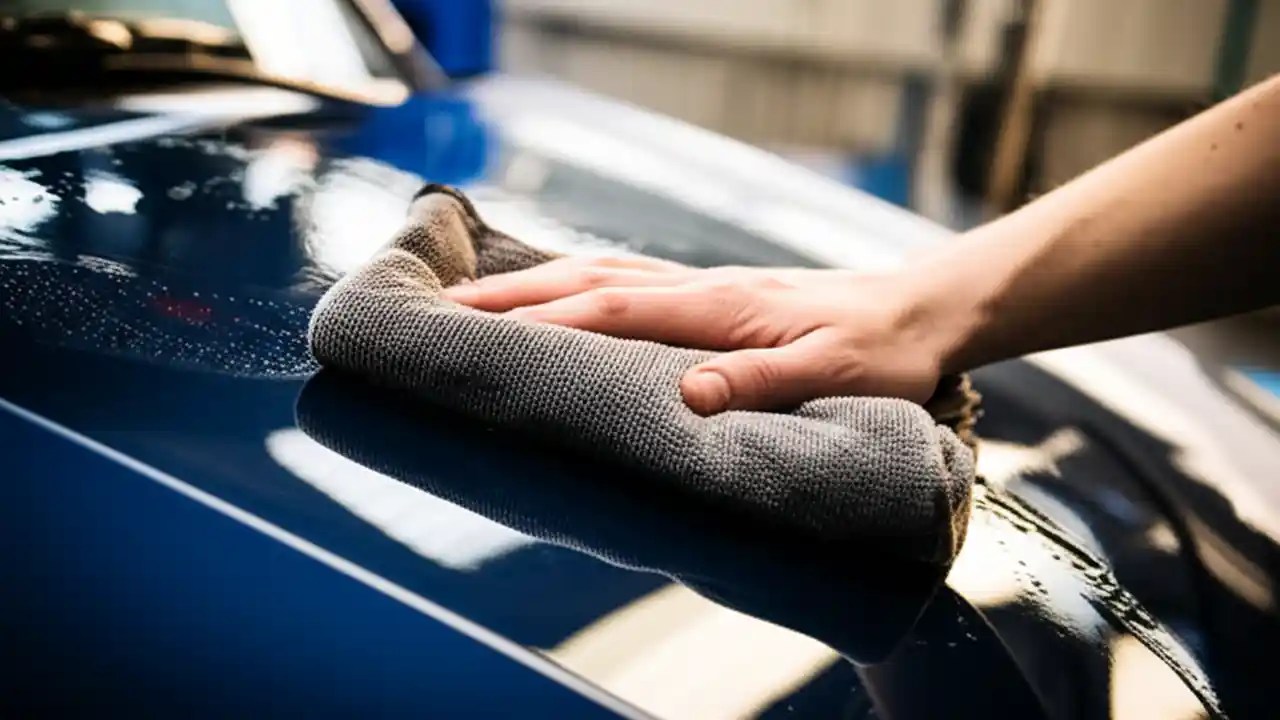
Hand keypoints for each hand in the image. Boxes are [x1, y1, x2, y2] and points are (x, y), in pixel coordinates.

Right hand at [443, 256, 947, 414]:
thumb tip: (686, 394)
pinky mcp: (716, 295)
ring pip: (604, 275)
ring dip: (539, 283)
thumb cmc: (883, 349)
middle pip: (591, 281)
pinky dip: (580, 285)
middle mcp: (702, 287)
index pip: (613, 310)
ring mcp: (706, 286)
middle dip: (516, 294)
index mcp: (721, 306)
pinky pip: (630, 282)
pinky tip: (562, 296)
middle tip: (447, 308)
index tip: (478, 331)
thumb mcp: (834, 373)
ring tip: (479, 298)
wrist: (924, 309)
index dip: (544, 320)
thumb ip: (761, 380)